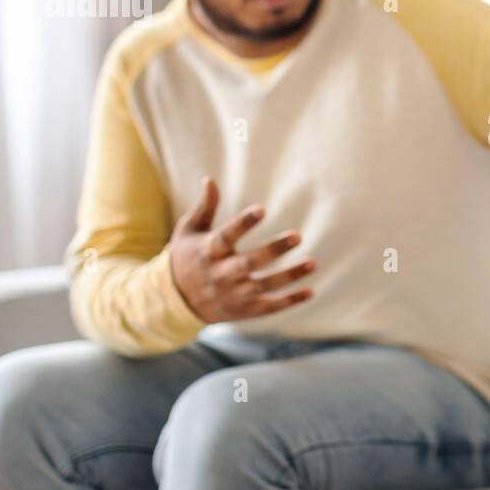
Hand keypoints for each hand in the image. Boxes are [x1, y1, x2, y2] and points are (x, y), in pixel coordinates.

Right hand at [168, 176, 314, 322]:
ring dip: (289, 276)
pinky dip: (289, 301)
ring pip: (264, 285)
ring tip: (312, 263)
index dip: (243, 223)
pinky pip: (268, 307)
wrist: (176, 301)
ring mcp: (233, 294)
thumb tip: (210, 180)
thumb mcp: (189, 231)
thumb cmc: (186, 257)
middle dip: (273, 251)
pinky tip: (310, 292)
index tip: (262, 209)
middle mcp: (220, 274)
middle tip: (298, 235)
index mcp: (208, 251)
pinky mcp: (243, 310)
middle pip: (249, 263)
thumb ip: (204, 208)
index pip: (226, 236)